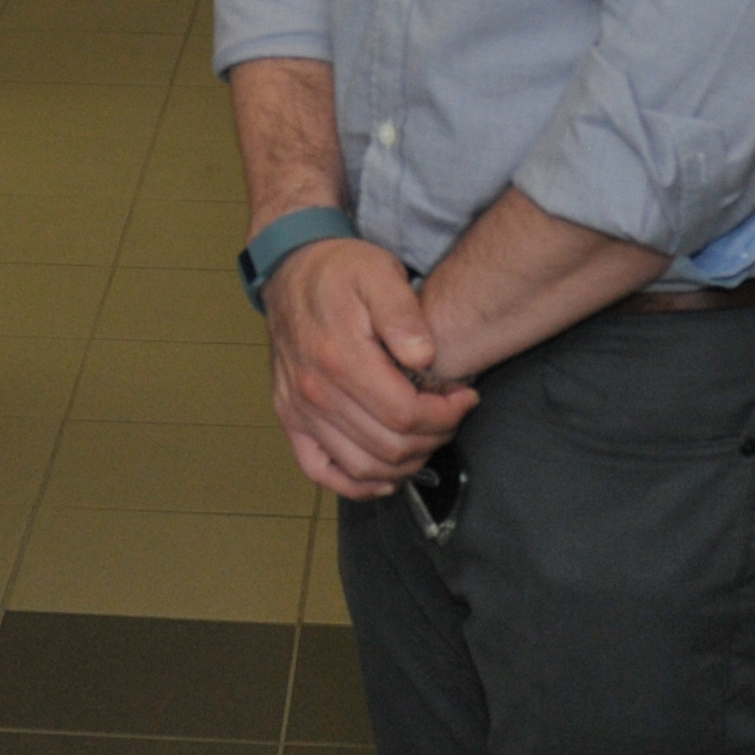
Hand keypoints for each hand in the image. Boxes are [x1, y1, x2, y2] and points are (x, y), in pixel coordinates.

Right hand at [264, 239, 475, 498]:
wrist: (291, 270)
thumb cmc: (340, 271)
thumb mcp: (378, 273)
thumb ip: (403, 313)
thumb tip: (424, 357)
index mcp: (340, 358)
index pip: (405, 415)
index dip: (445, 416)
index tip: (464, 398)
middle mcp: (315, 391)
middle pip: (389, 447)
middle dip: (434, 438)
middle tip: (451, 415)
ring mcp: (298, 409)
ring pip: (362, 466)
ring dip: (405, 464)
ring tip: (427, 438)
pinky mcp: (290, 417)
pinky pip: (320, 471)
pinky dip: (356, 484)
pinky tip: (385, 475)